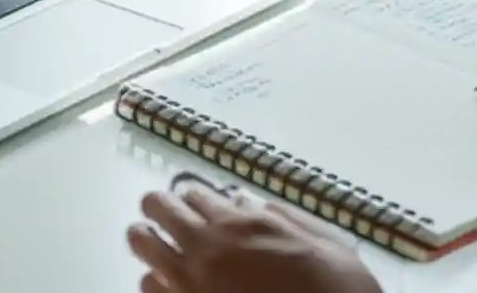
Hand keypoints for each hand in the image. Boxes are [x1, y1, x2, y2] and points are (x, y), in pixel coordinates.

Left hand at [127, 181, 380, 292]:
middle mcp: (208, 246)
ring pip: (141, 241)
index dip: (195, 198)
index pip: (194, 192)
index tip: (199, 206)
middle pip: (157, 205)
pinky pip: (146, 285)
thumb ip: (286, 217)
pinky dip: (154, 280)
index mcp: (243, 224)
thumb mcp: (326, 242)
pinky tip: (168, 284)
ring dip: (149, 239)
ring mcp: (189, 281)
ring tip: (157, 246)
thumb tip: (251, 204)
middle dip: (161, 208)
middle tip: (169, 218)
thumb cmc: (335, 290)